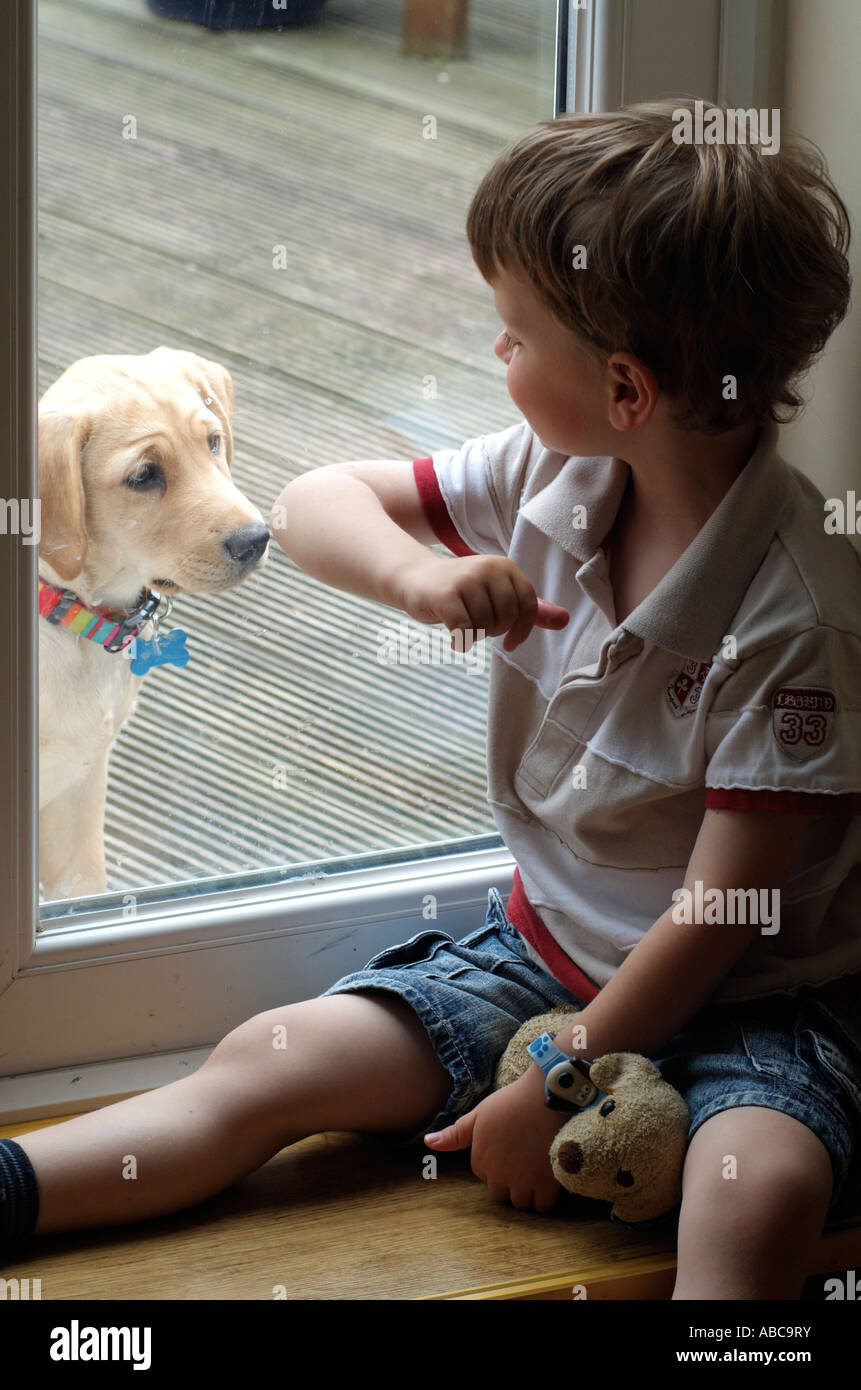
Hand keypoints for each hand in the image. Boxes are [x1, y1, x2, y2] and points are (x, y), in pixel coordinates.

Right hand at [394, 554, 568, 652]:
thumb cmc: (460, 592)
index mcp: (505, 567)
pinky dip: (460, 642)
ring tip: (461, 622)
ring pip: (484, 627)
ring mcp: (466, 579)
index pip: (528, 605)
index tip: (511, 642)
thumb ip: (530, 608)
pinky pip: (465, 632)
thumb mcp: (497, 595)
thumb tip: (565, 620)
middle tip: (476, 625)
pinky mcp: (445, 595)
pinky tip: (454, 637)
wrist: (413, 579)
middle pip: (506, 618)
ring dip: (474, 635)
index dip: (522, 629)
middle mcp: (488, 568)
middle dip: (493, 631)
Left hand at [424, 1070, 567, 1211]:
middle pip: (501, 1195)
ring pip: (521, 1203)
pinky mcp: (546, 1183)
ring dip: (527, 1193)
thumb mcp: (479, 1115)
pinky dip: (545, 1198)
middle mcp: (499, 1175)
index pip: (485, 1177)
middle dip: (511, 1184)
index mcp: (481, 1160)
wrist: (546, 1094)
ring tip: (537, 1170)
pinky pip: (542, 1206)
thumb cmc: (512, 1102)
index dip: (498, 1165)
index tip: (510, 1149)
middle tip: (524, 1162)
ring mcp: (523, 1181)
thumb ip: (455, 1134)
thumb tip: (428, 1142)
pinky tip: (549, 1178)